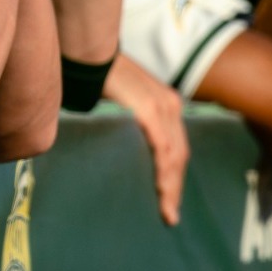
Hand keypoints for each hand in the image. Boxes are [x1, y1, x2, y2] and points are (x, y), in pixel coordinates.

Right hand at [102, 52, 187, 225]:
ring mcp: (162, 107)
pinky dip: (163, 170)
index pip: (177, 148)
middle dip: (176, 188)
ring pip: (174, 155)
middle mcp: (171, 106)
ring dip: (171, 186)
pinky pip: (161, 146)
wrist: (91, 54)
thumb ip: (129, 123)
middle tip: (170, 216)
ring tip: (166, 211)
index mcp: (168, 105)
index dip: (175, 177)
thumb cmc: (99, 79)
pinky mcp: (149, 109)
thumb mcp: (122, 104)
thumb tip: (123, 148)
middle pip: (180, 156)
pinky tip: (160, 189)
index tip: (169, 202)